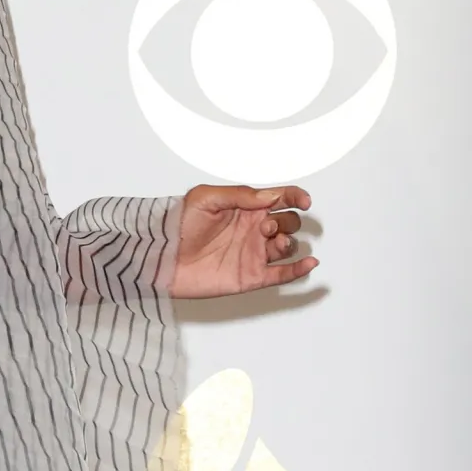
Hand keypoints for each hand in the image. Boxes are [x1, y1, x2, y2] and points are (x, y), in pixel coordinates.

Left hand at [170, 184, 318, 298]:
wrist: (161, 256)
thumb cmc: (177, 224)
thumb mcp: (204, 198)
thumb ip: (239, 195)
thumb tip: (269, 195)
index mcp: (244, 207)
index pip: (279, 198)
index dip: (295, 197)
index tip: (303, 200)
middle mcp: (252, 229)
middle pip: (288, 222)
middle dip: (286, 222)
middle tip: (266, 225)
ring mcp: (253, 252)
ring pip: (288, 246)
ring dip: (289, 242)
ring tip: (274, 241)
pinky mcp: (252, 275)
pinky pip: (283, 274)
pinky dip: (299, 270)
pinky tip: (309, 263)